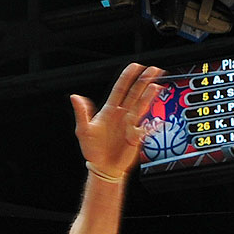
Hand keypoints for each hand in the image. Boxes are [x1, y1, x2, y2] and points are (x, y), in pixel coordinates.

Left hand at [73, 63, 164, 179]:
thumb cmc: (92, 149)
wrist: (102, 167)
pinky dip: (153, 123)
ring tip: (156, 86)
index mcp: (109, 110)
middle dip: (144, 81)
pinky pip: (146, 128)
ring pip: (142, 106)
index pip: (120, 89)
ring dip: (149, 96)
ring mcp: (130, 123)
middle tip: (154, 69)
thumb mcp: (83, 130)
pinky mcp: (136, 135)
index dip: (127, 77)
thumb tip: (75, 97)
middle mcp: (122, 114)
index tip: (135, 67)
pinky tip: (159, 119)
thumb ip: (81, 113)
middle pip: (135, 93)